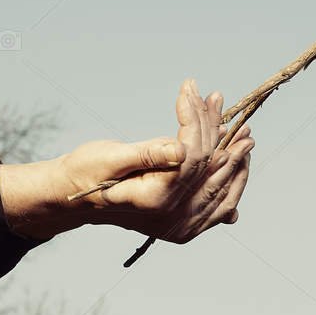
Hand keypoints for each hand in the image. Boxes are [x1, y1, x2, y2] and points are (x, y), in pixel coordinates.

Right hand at [54, 77, 253, 243]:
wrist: (72, 197)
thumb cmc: (86, 171)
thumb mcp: (110, 157)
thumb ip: (148, 153)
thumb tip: (180, 147)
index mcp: (155, 198)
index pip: (191, 155)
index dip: (194, 119)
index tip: (191, 88)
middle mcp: (171, 217)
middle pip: (208, 168)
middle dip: (217, 132)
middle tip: (221, 102)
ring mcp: (178, 225)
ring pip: (218, 188)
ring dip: (232, 158)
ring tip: (242, 133)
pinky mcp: (180, 224)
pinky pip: (215, 208)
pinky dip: (228, 185)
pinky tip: (236, 167)